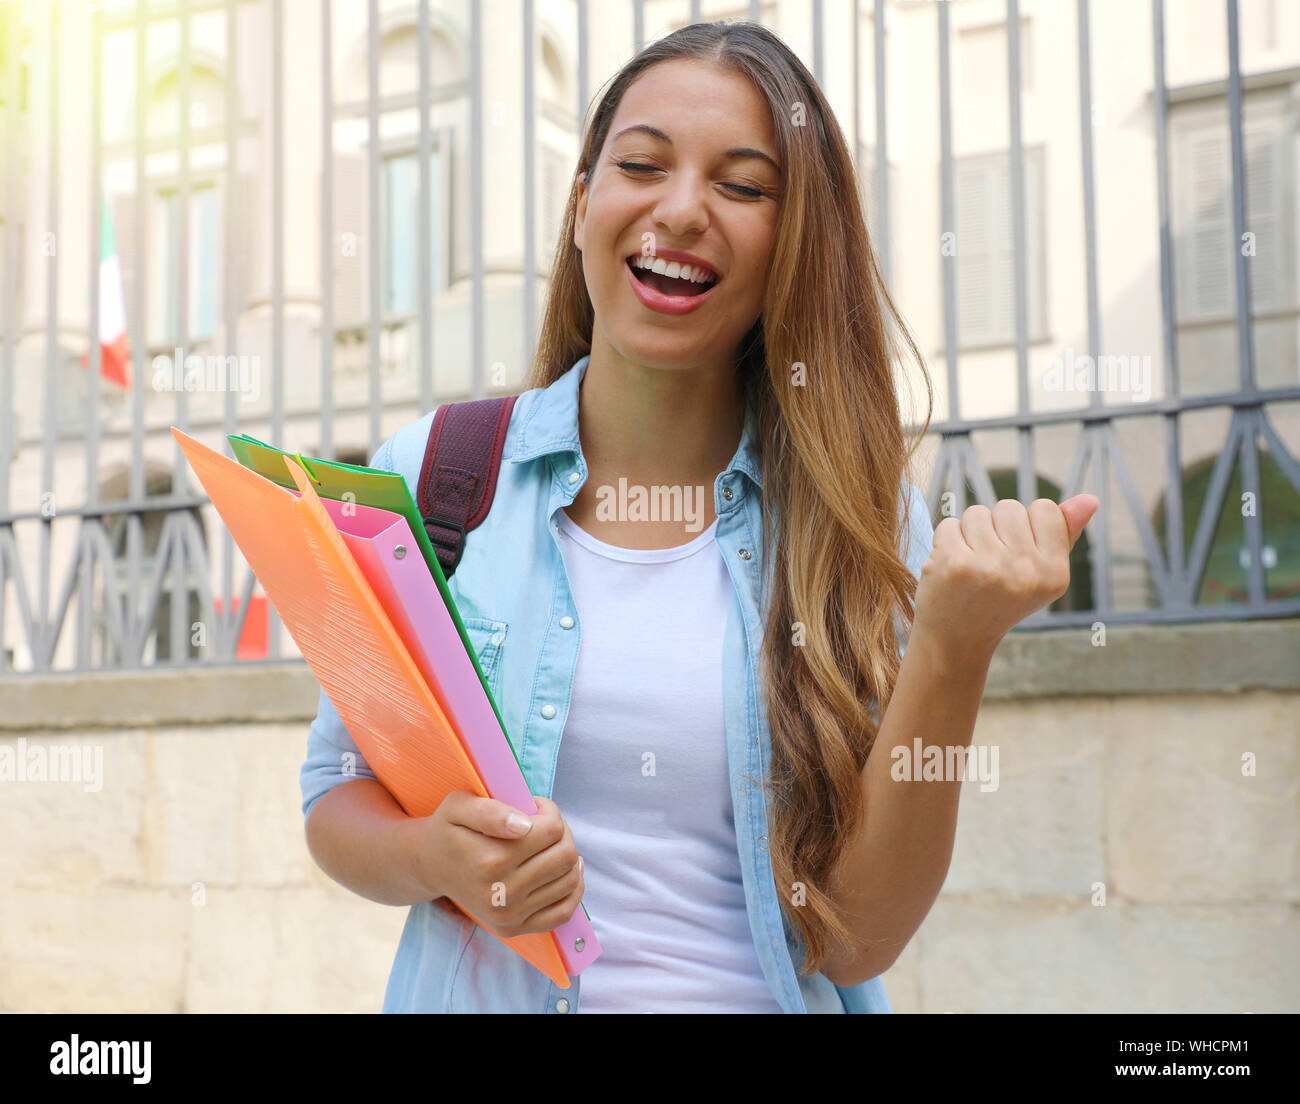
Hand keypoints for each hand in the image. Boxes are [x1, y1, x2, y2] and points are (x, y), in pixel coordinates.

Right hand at [415, 791, 584, 938]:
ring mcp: (508, 915)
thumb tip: (525, 826)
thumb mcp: (459, 806)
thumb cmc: (449, 830)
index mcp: (489, 860)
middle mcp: (500, 893)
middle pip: (565, 855)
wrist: (431, 866)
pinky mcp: (513, 929)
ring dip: (568, 856)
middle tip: (544, 825)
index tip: (534, 807)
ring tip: (548, 846)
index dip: (549, 811)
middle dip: (562, 833)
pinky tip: (562, 871)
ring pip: (569, 880)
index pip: (552, 830)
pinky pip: (563, 912)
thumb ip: (491, 811)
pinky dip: (572, 889)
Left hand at [912, 494, 1099, 665]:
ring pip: (977, 512)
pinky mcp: (954, 563)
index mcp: (1055, 573)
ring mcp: (989, 567)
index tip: (1016, 555)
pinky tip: (950, 567)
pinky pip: (949, 524)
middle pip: (1009, 507)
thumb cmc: (1000, 599)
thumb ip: (1063, 534)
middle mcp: (1026, 571)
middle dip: (996, 528)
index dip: (1026, 525)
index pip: (1046, 508)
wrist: (957, 639)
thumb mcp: (1041, 573)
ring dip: (969, 534)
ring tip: (971, 565)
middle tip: (990, 564)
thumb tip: (1089, 499)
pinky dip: (945, 540)